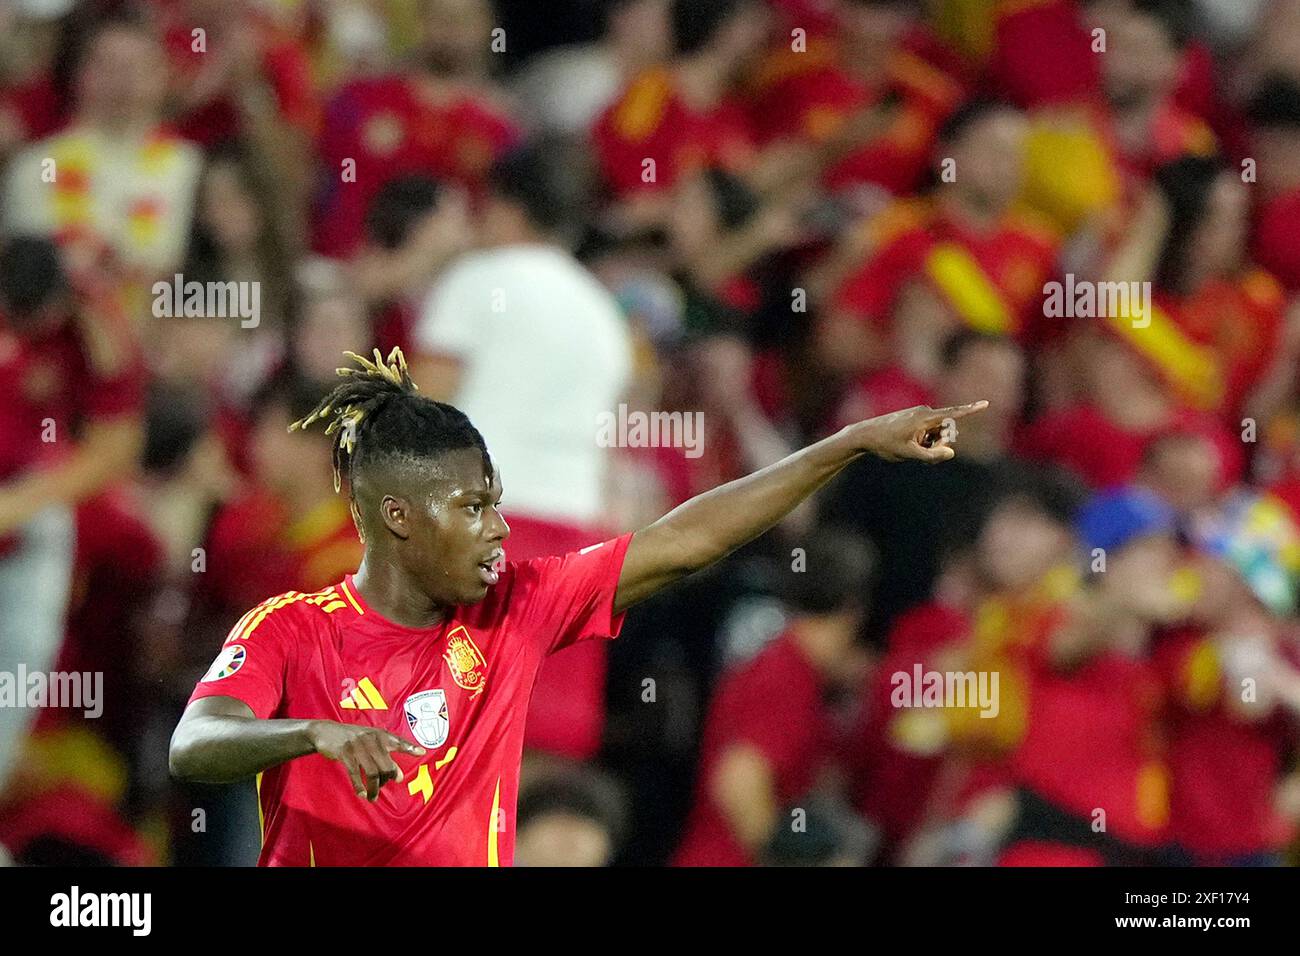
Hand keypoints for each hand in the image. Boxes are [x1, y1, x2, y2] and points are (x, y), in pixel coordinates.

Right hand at [307, 721, 425, 800]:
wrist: (326, 732)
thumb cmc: (353, 739)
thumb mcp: (369, 740)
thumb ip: (384, 755)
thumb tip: (399, 777)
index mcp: (380, 735)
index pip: (398, 741)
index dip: (409, 747)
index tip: (421, 752)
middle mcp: (371, 739)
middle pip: (386, 765)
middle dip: (387, 779)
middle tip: (383, 787)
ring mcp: (358, 746)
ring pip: (372, 772)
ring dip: (374, 788)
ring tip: (373, 797)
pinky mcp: (345, 754)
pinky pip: (355, 774)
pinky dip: (359, 786)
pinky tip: (362, 794)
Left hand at [847, 402, 988, 462]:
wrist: (865, 435)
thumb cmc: (885, 444)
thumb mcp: (908, 454)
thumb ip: (931, 456)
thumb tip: (950, 453)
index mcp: (925, 417)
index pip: (953, 414)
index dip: (971, 409)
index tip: (986, 403)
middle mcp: (925, 412)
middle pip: (946, 432)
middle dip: (939, 445)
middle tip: (921, 454)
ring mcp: (920, 415)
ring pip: (937, 434)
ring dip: (931, 445)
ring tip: (911, 449)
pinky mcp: (916, 419)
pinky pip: (929, 432)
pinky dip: (925, 442)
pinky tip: (909, 445)